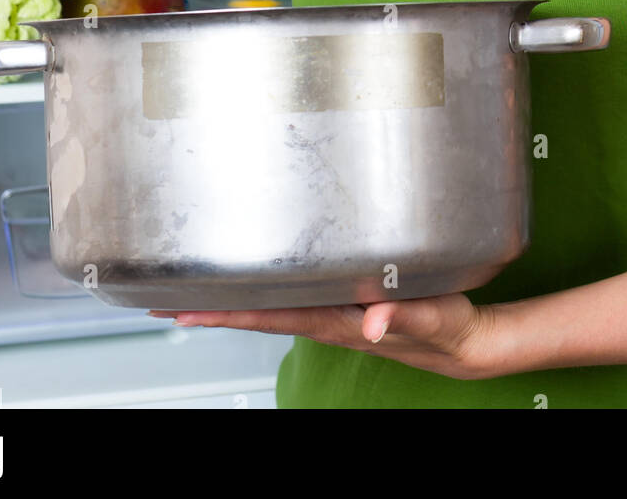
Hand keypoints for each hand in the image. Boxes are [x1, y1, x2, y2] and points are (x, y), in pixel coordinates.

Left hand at [148, 293, 503, 381]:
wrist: (462, 343)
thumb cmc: (444, 327)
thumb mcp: (428, 316)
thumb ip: (401, 313)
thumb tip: (373, 323)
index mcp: (336, 321)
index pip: (270, 316)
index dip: (227, 313)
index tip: (185, 312)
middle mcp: (325, 320)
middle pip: (257, 315)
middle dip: (210, 311)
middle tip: (164, 303)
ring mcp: (331, 315)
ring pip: (270, 308)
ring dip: (230, 304)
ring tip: (193, 295)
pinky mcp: (342, 306)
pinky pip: (292, 299)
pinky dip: (264, 294)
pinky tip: (254, 282)